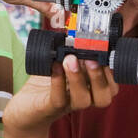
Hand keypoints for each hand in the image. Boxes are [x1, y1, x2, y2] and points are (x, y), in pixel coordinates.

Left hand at [3, 54, 118, 135]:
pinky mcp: (49, 108)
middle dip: (101, 78)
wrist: (24, 110)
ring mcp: (67, 105)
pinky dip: (57, 82)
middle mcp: (83, 98)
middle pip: (104, 97)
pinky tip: (54, 67)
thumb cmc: (45, 86)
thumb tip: (78, 27)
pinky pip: (58, 98)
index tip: (107, 53)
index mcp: (91, 90)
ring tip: (70, 60)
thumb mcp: (62, 65)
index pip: (112, 86)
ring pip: (83, 99)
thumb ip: (72, 52)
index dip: (113, 73)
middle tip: (92, 59)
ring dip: (78, 78)